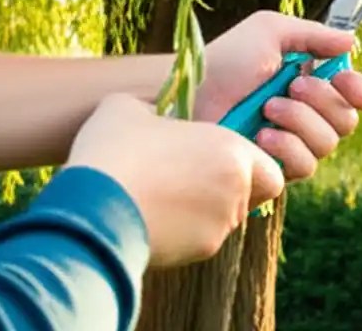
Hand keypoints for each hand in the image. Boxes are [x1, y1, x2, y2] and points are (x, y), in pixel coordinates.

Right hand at [65, 94, 284, 266]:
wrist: (91, 210)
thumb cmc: (115, 151)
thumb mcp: (126, 108)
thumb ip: (151, 108)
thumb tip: (149, 113)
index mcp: (232, 152)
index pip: (270, 170)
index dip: (252, 169)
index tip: (220, 163)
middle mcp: (236, 191)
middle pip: (247, 197)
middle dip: (226, 192)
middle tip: (191, 182)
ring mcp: (219, 226)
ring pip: (222, 221)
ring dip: (201, 212)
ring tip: (160, 199)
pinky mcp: (198, 252)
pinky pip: (198, 241)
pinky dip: (182, 234)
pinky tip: (148, 220)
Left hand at [193, 11, 361, 179]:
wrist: (187, 98)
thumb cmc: (223, 62)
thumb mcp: (269, 32)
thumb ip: (314, 34)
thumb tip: (352, 42)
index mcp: (310, 83)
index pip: (355, 96)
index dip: (359, 90)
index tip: (344, 79)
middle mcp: (305, 117)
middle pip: (346, 121)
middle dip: (322, 101)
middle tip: (290, 87)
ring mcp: (291, 145)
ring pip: (327, 144)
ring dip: (300, 121)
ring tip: (267, 109)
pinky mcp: (275, 171)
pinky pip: (304, 166)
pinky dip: (287, 147)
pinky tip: (259, 137)